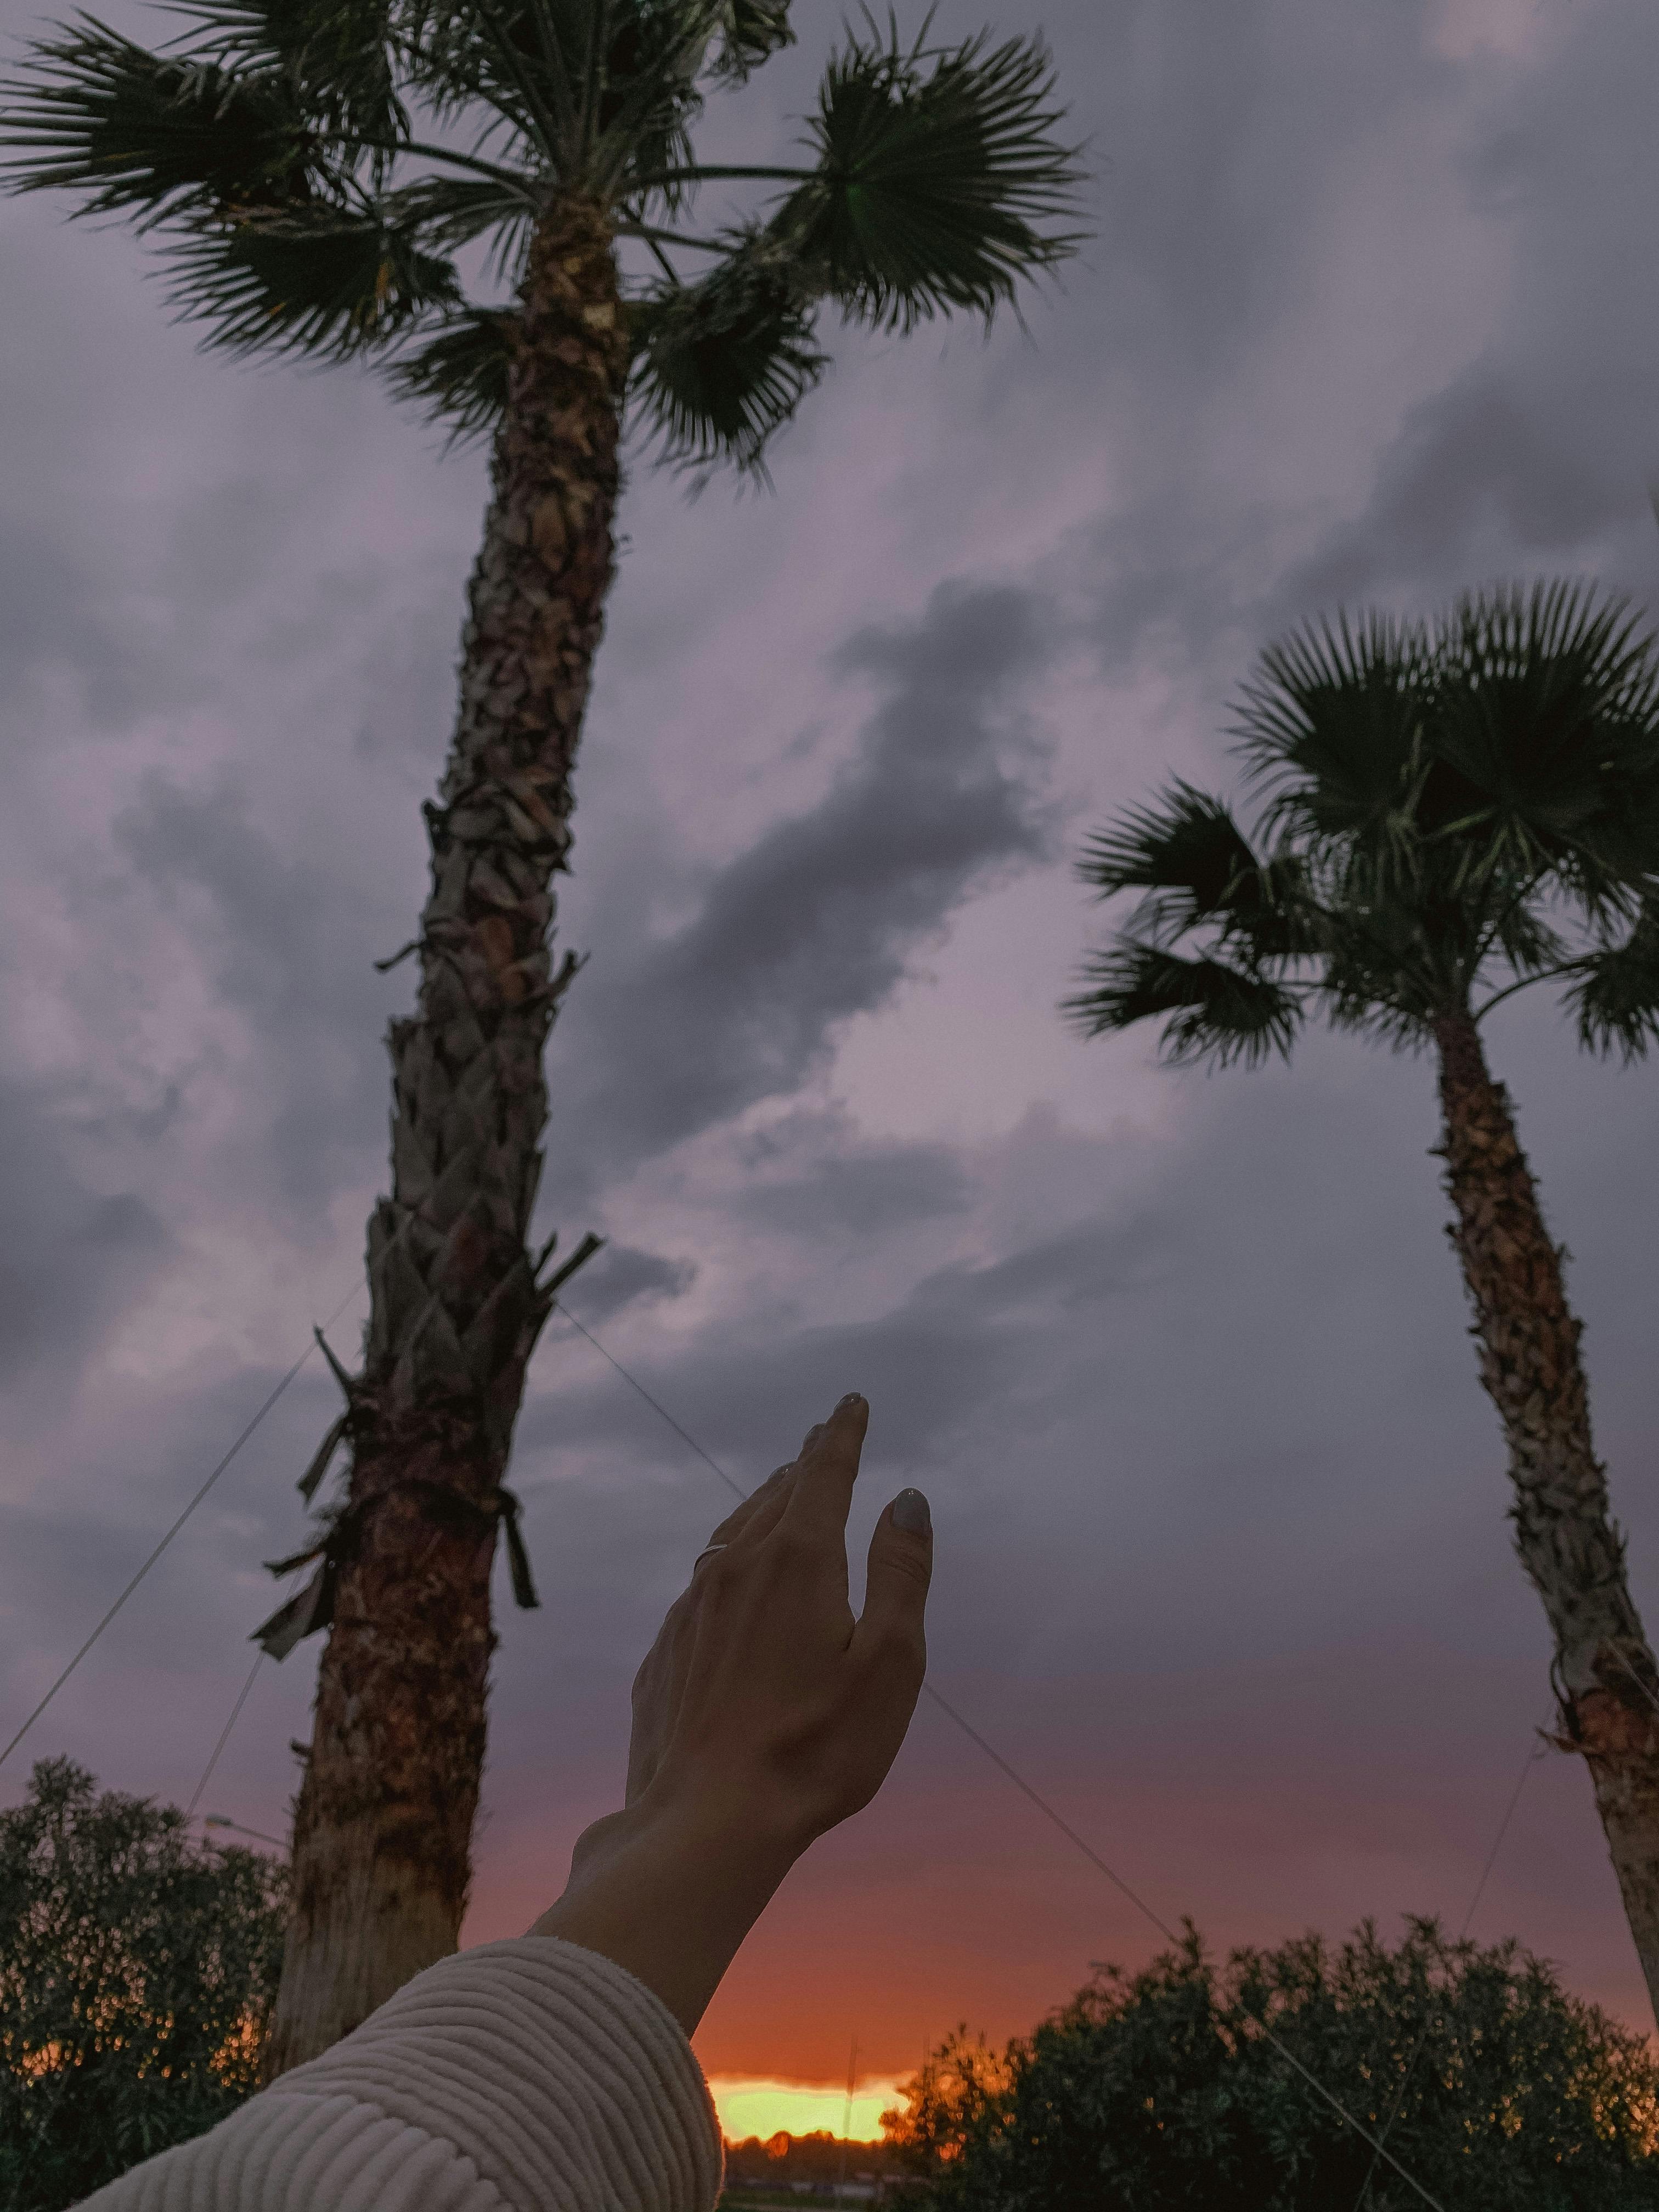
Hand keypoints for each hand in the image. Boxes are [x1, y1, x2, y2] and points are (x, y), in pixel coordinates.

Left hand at [532, 1393, 932, 2033]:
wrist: (704, 1823)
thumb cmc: (816, 1750)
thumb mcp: (890, 1663)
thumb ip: (901, 1572)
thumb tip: (908, 1498)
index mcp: (797, 1561)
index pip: (823, 1474)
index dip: (841, 1435)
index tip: (850, 1403)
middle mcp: (735, 1570)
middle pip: (774, 1498)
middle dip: (803, 1467)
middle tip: (820, 1444)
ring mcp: (690, 1610)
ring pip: (730, 1538)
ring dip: (761, 1510)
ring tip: (779, 1497)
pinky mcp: (664, 1653)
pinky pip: (702, 1588)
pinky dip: (728, 1569)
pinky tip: (731, 1587)